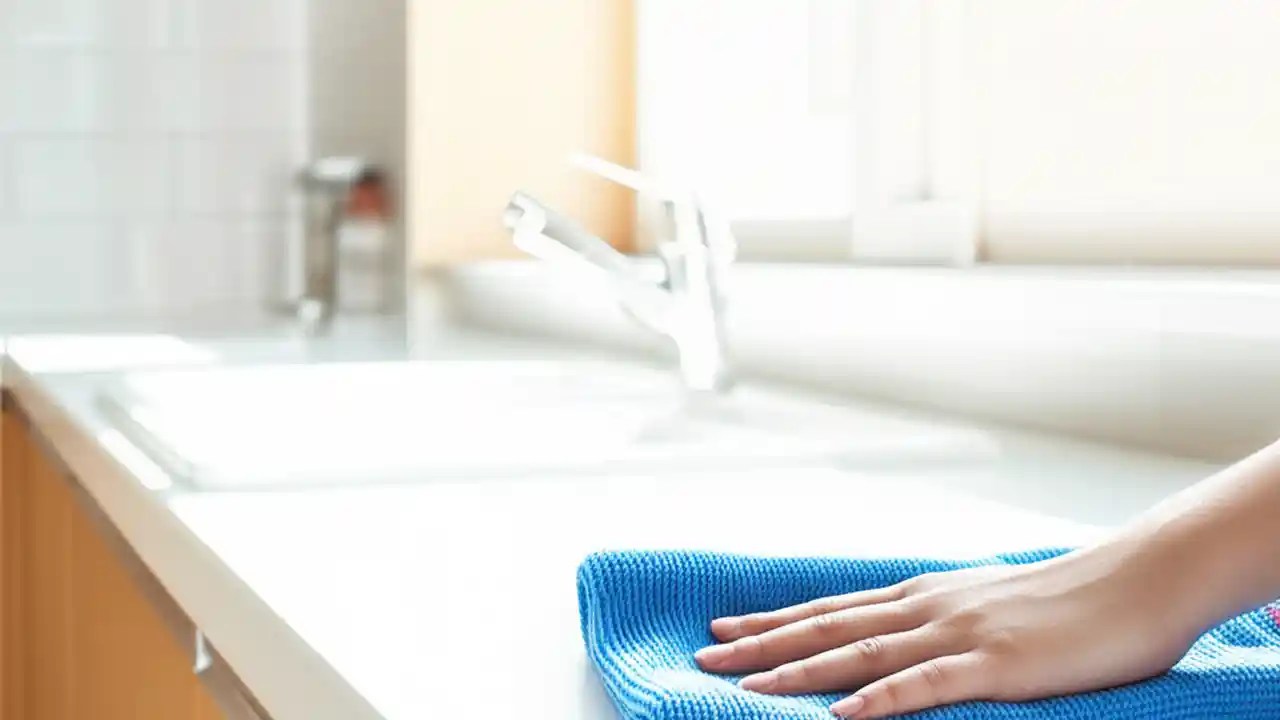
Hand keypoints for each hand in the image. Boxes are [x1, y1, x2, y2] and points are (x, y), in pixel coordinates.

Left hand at [694, 538, 1207, 717]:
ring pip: (859, 653)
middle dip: (762, 643)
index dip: (775, 620)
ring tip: (744, 684)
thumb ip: (939, 621)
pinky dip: (878, 699)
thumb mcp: (988, 604)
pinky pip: (925, 685)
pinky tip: (840, 713)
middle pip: (827, 626)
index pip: (831, 608)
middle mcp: (927, 606)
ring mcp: (958, 633)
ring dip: (797, 669)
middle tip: (706, 652)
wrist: (1139, 580)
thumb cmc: (1068, 597)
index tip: (726, 626)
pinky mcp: (995, 664)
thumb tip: (897, 636)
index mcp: (924, 594)